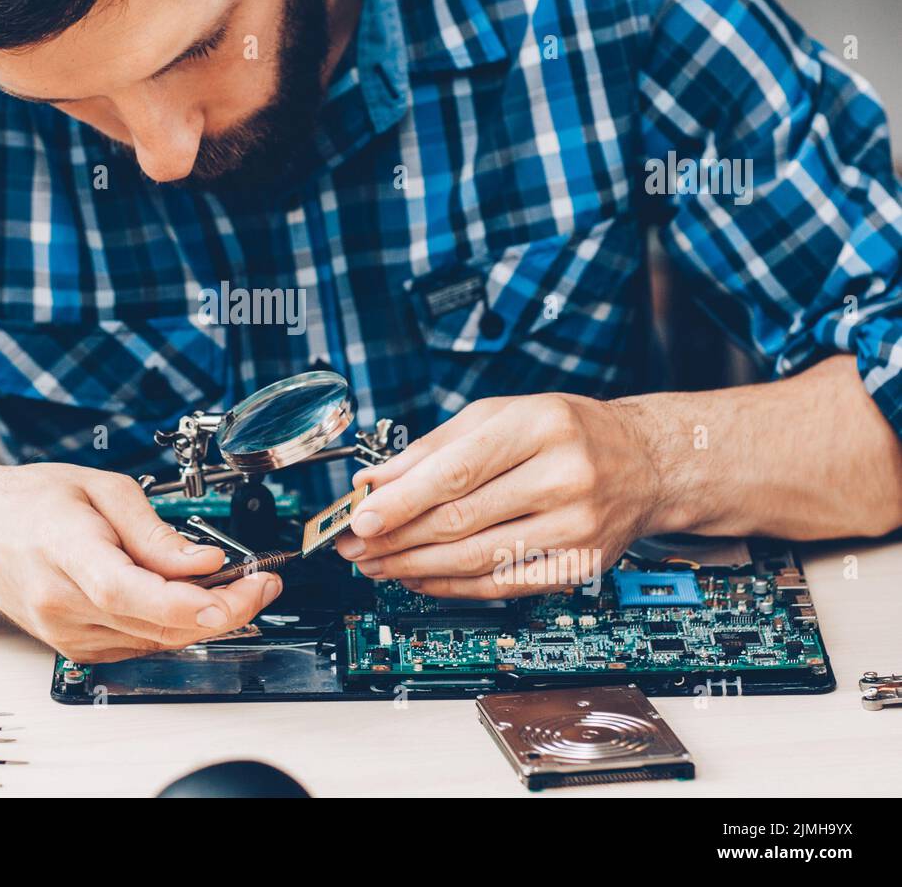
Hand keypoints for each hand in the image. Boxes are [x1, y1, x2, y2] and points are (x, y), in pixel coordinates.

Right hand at [0, 463, 280, 661]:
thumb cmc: (30, 504)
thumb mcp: (100, 490)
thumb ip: (155, 530)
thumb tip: (205, 562)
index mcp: (64, 551)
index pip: (129, 592)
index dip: (188, 602)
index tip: (237, 591)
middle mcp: (62, 604)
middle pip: (155, 624)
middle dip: (223, 609)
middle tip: (262, 583)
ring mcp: (67, 634)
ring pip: (156, 641)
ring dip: (204, 619)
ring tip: (236, 585)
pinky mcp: (75, 649)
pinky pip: (140, 644)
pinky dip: (173, 626)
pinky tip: (191, 600)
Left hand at [334, 394, 664, 598]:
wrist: (645, 463)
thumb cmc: (565, 432)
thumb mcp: (500, 415)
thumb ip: (434, 447)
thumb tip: (374, 480)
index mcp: (539, 426)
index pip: (457, 471)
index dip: (403, 500)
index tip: (362, 517)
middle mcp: (564, 476)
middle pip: (462, 519)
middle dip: (397, 537)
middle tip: (355, 545)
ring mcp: (577, 527)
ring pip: (477, 558)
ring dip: (415, 566)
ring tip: (376, 564)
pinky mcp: (580, 566)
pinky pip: (502, 585)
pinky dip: (452, 586)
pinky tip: (419, 578)